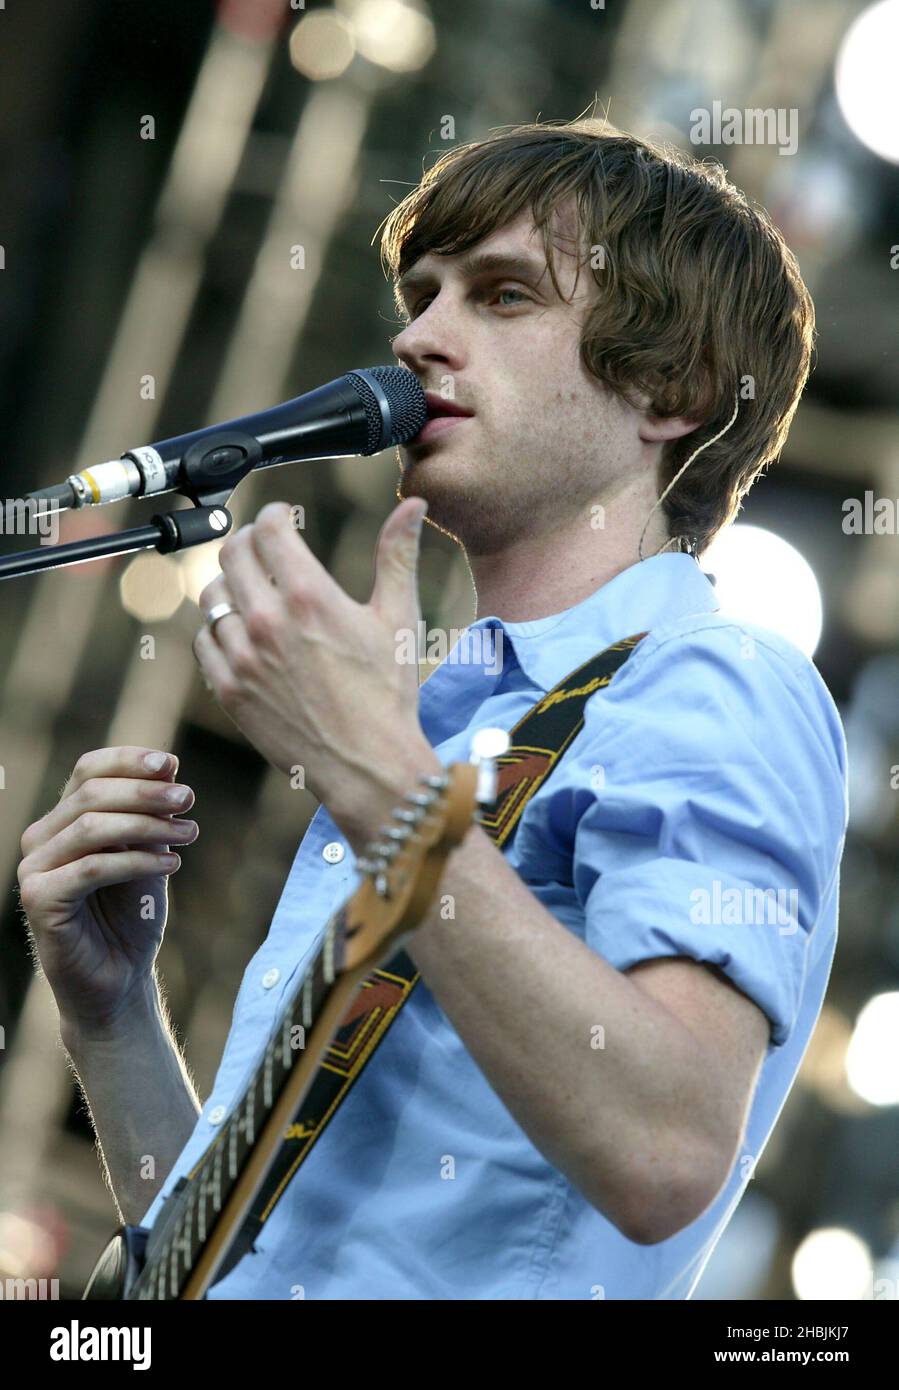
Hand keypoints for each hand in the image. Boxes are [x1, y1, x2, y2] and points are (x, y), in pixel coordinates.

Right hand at [16, 747, 197, 1036]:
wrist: (119, 978)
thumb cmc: (131, 913)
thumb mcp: (148, 852)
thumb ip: (151, 813)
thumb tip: (168, 764)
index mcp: (63, 820)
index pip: (87, 771)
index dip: (127, 760)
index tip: (171, 763)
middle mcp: (41, 839)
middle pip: (90, 794)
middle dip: (145, 792)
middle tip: (189, 799)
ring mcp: (34, 869)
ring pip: (91, 827)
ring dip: (148, 825)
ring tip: (191, 833)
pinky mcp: (40, 900)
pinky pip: (92, 868)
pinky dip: (137, 861)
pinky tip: (173, 863)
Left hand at [192, 498, 439, 851]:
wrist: (366, 765)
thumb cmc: (388, 694)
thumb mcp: (397, 618)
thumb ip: (397, 554)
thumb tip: (413, 504)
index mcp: (308, 596)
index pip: (269, 529)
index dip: (274, 515)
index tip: (282, 518)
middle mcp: (267, 621)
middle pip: (233, 554)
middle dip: (248, 542)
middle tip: (263, 546)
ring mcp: (243, 657)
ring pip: (212, 596)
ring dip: (230, 584)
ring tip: (252, 589)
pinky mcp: (229, 690)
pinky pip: (205, 641)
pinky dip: (218, 629)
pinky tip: (241, 633)